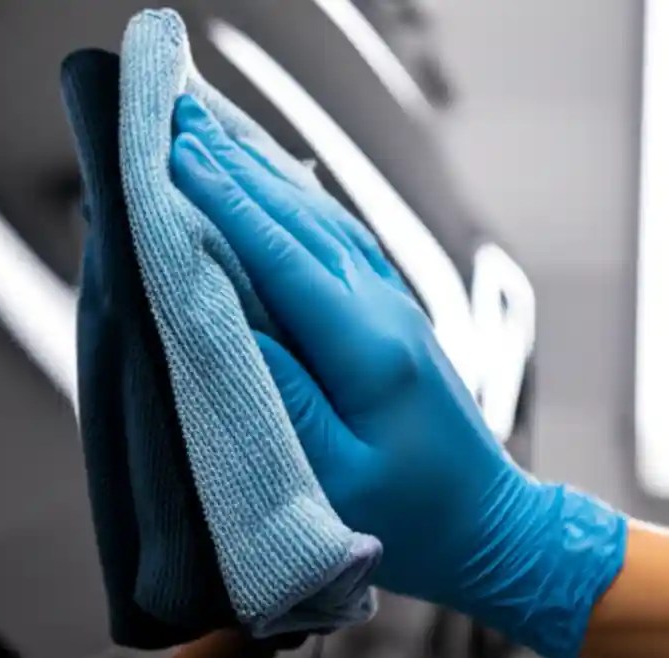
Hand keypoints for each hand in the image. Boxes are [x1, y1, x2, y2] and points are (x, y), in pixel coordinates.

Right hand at [169, 94, 625, 657]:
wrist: (493, 531)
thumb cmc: (412, 522)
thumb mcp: (336, 479)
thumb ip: (283, 396)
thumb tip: (224, 320)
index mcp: (368, 348)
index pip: (282, 255)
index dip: (224, 202)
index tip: (175, 154)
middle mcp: (384, 311)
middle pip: (300, 220)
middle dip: (235, 165)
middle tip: (179, 115)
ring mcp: (394, 309)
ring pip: (322, 222)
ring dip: (263, 174)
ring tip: (213, 132)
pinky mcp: (394, 320)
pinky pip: (338, 243)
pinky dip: (297, 205)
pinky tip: (275, 184)